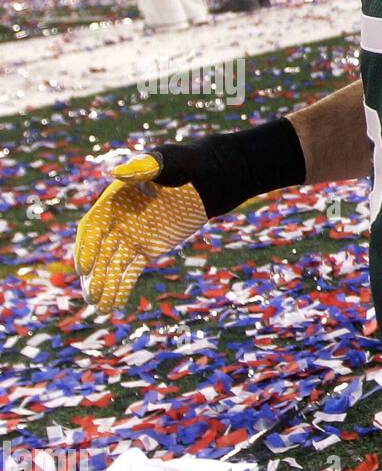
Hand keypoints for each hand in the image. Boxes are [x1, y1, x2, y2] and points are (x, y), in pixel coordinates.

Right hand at [74, 155, 208, 311]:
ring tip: (101, 308)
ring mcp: (131, 236)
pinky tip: (115, 304)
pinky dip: (122, 286)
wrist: (207, 179)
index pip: (92, 227)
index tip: (85, 267)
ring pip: (112, 265)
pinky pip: (130, 270)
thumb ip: (146, 167)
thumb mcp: (168, 162)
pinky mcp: (146, 248)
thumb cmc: (186, 164)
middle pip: (99, 251)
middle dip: (94, 275)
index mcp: (114, 200)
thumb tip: (119, 173)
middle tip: (91, 297)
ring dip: (105, 286)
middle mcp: (117, 220)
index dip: (87, 247)